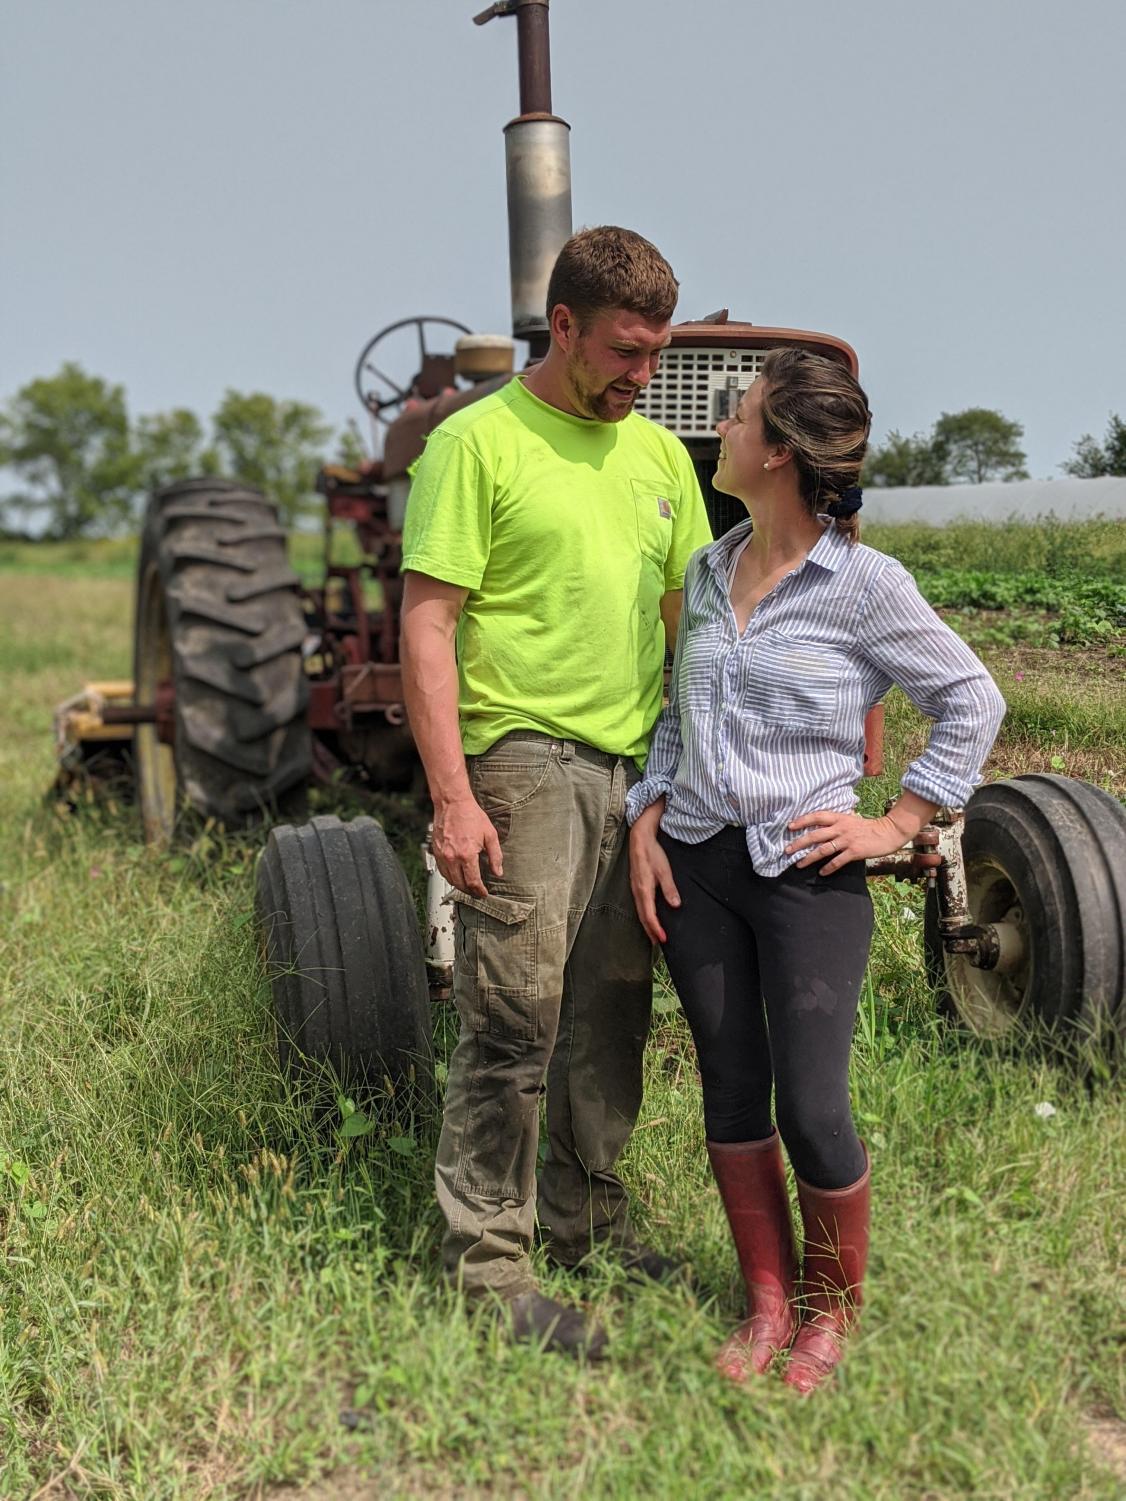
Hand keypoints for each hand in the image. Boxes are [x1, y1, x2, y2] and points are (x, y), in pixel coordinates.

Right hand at [432, 794, 502, 896]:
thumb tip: (498, 871)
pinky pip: (442, 870)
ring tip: (468, 885)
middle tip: (477, 892)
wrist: (452, 803)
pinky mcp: (436, 851)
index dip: (479, 890)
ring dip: (459, 885)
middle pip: (460, 884)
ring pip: (450, 879)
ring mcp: (442, 855)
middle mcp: (452, 857)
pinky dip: (450, 876)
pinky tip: (457, 875)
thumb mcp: (490, 835)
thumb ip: (495, 856)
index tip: (484, 893)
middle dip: (469, 890)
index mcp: (467, 854)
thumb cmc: (471, 816)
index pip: (473, 881)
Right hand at [629, 799, 679, 943]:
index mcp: (644, 890)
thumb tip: (675, 905)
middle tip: (659, 944)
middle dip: (650, 931)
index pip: (649, 915)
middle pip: (643, 917)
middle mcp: (637, 892)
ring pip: (640, 912)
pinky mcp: (636, 885)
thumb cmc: (652, 853)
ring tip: (654, 935)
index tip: (664, 939)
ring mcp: (634, 889)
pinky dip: (645, 915)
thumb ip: (669, 888)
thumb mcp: (664, 870)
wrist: (639, 840)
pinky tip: (649, 917)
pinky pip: (639, 905)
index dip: (656, 929)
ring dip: (647, 925)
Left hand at [785, 809, 915, 874]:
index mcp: (839, 818)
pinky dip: (828, 867)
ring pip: (823, 849)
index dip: (802, 821)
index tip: (789, 826)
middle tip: (786, 850)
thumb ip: (836, 822)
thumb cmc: (868, 826)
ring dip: (809, 858)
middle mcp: (841, 828)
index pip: (816, 817)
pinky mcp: (854, 851)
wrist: (888, 832)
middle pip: (815, 835)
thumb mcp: (851, 819)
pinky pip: (838, 861)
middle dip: (799, 843)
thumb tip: (821, 825)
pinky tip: (821, 873)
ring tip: (798, 864)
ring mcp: (847, 840)